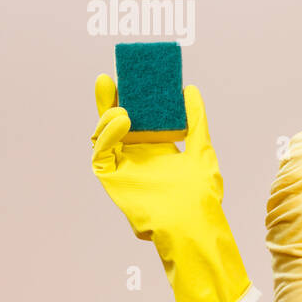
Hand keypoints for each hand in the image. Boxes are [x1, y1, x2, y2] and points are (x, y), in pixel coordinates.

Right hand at [90, 74, 252, 301]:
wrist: (193, 225)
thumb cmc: (201, 193)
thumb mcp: (201, 149)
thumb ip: (196, 121)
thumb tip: (190, 90)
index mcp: (155, 148)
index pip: (138, 117)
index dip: (130, 98)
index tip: (127, 76)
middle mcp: (135, 156)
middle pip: (114, 122)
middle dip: (107, 101)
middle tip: (107, 80)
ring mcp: (122, 168)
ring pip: (102, 136)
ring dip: (107, 117)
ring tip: (123, 108)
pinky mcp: (112, 180)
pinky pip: (100, 154)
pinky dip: (106, 136)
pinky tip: (122, 121)